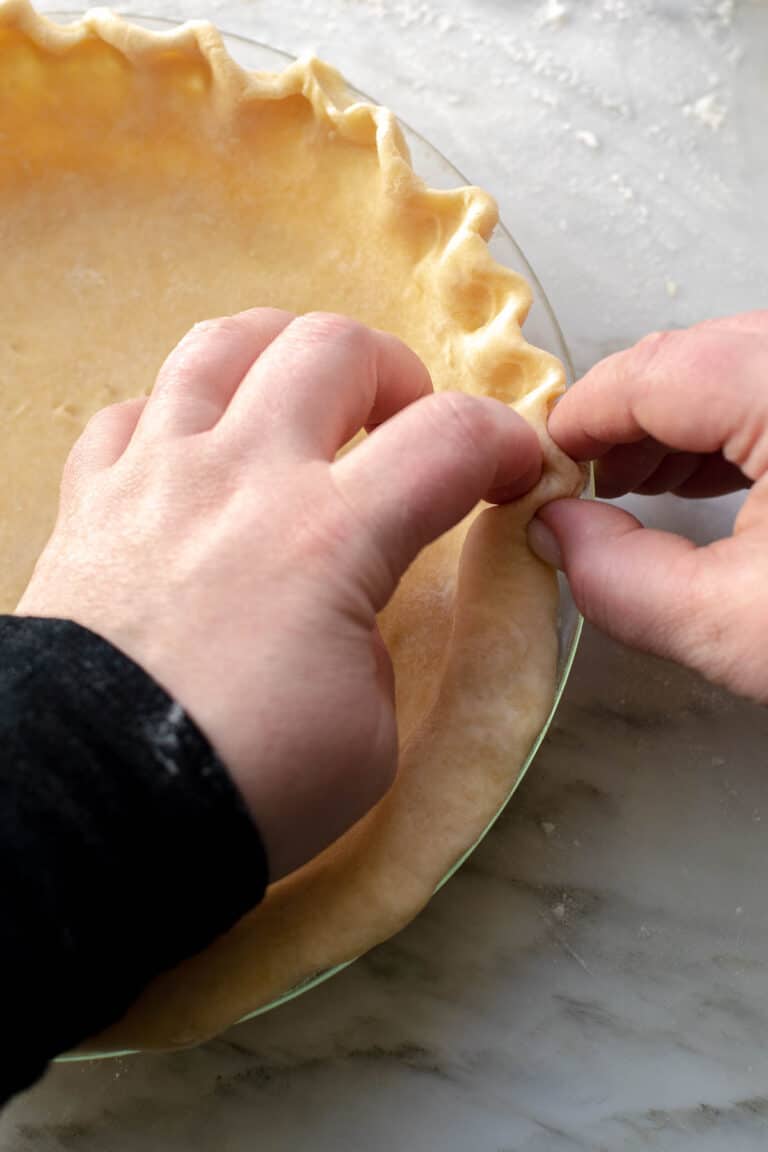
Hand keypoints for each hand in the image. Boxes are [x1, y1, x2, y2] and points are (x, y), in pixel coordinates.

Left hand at [17, 309, 541, 879]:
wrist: (91, 805)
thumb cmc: (241, 782)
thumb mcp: (369, 732)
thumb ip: (375, 641)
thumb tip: (348, 604)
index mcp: (330, 536)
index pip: (449, 439)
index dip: (505, 440)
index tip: (517, 470)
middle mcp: (242, 477)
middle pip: (333, 347)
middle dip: (395, 373)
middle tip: (405, 425)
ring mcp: (157, 476)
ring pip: (222, 346)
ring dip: (283, 356)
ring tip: (302, 399)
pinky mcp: (90, 500)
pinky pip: (133, 411)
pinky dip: (178, 416)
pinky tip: (197, 454)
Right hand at [528, 311, 767, 700]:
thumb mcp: (734, 628)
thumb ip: (620, 578)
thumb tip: (551, 532)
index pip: (655, 372)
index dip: (580, 418)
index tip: (538, 467)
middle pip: (692, 354)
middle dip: (624, 418)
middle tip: (582, 484)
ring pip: (733, 361)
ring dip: (674, 419)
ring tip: (636, 486)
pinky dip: (728, 421)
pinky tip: (702, 478)